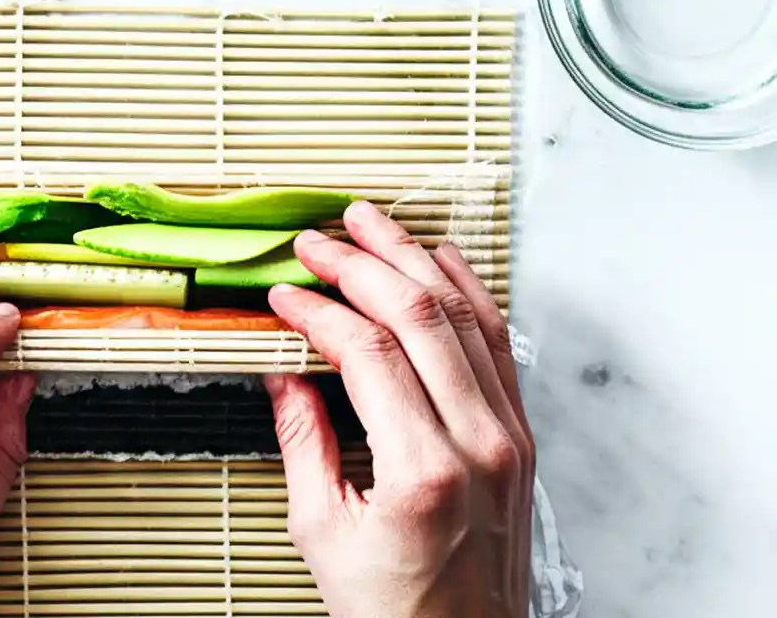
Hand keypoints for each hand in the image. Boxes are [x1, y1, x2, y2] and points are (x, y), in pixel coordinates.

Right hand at [264, 202, 533, 617]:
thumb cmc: (394, 612)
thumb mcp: (323, 532)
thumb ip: (303, 442)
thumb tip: (283, 376)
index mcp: (423, 471)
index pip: (366, 352)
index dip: (318, 312)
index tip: (284, 295)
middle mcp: (478, 443)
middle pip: (420, 316)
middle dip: (363, 264)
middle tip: (319, 240)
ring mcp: (509, 437)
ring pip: (466, 316)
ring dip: (415, 260)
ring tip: (374, 223)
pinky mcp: (520, 439)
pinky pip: (498, 344)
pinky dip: (469, 292)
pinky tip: (442, 261)